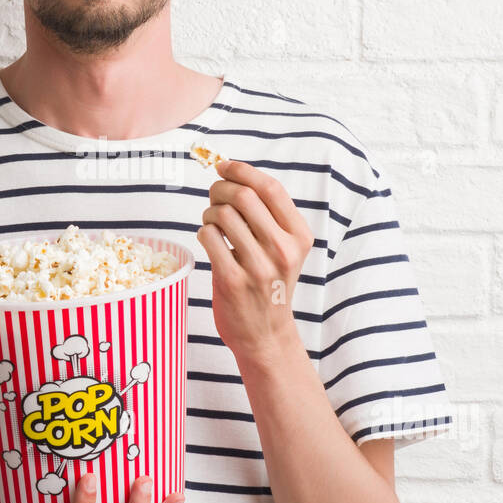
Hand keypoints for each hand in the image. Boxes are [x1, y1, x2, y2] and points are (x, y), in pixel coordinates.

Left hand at [197, 157, 314, 360]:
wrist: (266, 335)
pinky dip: (203, 232)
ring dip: (209, 213)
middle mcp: (283, 251)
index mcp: (299, 237)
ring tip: (212, 224)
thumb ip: (268, 215)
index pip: (270, 188)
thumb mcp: (285, 250)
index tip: (223, 167)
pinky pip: (208, 237)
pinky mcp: (232, 281)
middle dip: (219, 189)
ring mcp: (258, 267)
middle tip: (213, 198)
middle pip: (243, 196)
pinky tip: (209, 241)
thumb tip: (232, 174)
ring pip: (222, 214)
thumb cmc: (269, 284)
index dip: (242, 170)